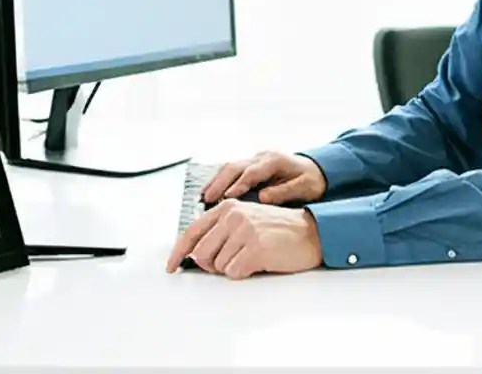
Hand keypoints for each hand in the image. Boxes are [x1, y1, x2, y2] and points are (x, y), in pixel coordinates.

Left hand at [165, 200, 322, 277]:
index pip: (192, 232)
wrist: (310, 233)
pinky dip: (243, 274)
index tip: (171, 266)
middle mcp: (233, 216)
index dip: (178, 252)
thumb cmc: (278, 230)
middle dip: (210, 265)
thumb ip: (221, 232)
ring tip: (251, 258)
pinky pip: (234, 273)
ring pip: (218, 266)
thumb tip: (196, 255)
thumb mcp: (246, 220)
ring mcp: (244, 231)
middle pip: (201, 253)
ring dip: (232, 268)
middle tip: (231, 263)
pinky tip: (258, 263)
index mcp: (227, 208)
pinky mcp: (255, 249)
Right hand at [201, 151, 325, 205]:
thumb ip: (284, 192)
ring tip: (204, 197)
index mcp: (274, 160)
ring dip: (216, 181)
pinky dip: (220, 180)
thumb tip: (263, 197)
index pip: (252, 172)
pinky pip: (232, 171)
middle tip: (207, 198)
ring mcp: (255, 159)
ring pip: (230, 167)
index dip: (239, 184)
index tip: (228, 198)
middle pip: (235, 166)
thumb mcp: (305, 188)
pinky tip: (211, 192)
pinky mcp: (251, 165)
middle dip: (220, 182)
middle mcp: (262, 157)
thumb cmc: (311, 180)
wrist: (317, 169)